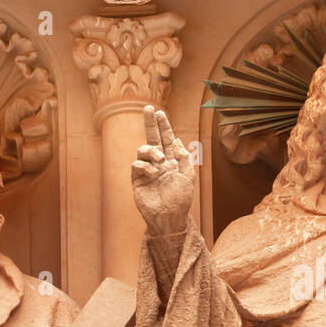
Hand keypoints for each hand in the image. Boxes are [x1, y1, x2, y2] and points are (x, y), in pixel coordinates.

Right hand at [132, 106, 195, 236]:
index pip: (167, 139)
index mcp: (172, 161)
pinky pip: (137, 164)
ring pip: (143, 150)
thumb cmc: (181, 199)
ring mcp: (147, 170)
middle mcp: (158, 163)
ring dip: (151, 151)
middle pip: (152, 138)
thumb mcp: (188, 176)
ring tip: (160, 159)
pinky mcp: (137, 179)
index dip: (164, 126)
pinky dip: (146, 166)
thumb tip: (176, 141)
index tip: (160, 113)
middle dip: (150, 123)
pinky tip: (154, 174)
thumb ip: (183, 158)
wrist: (169, 217)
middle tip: (148, 108)